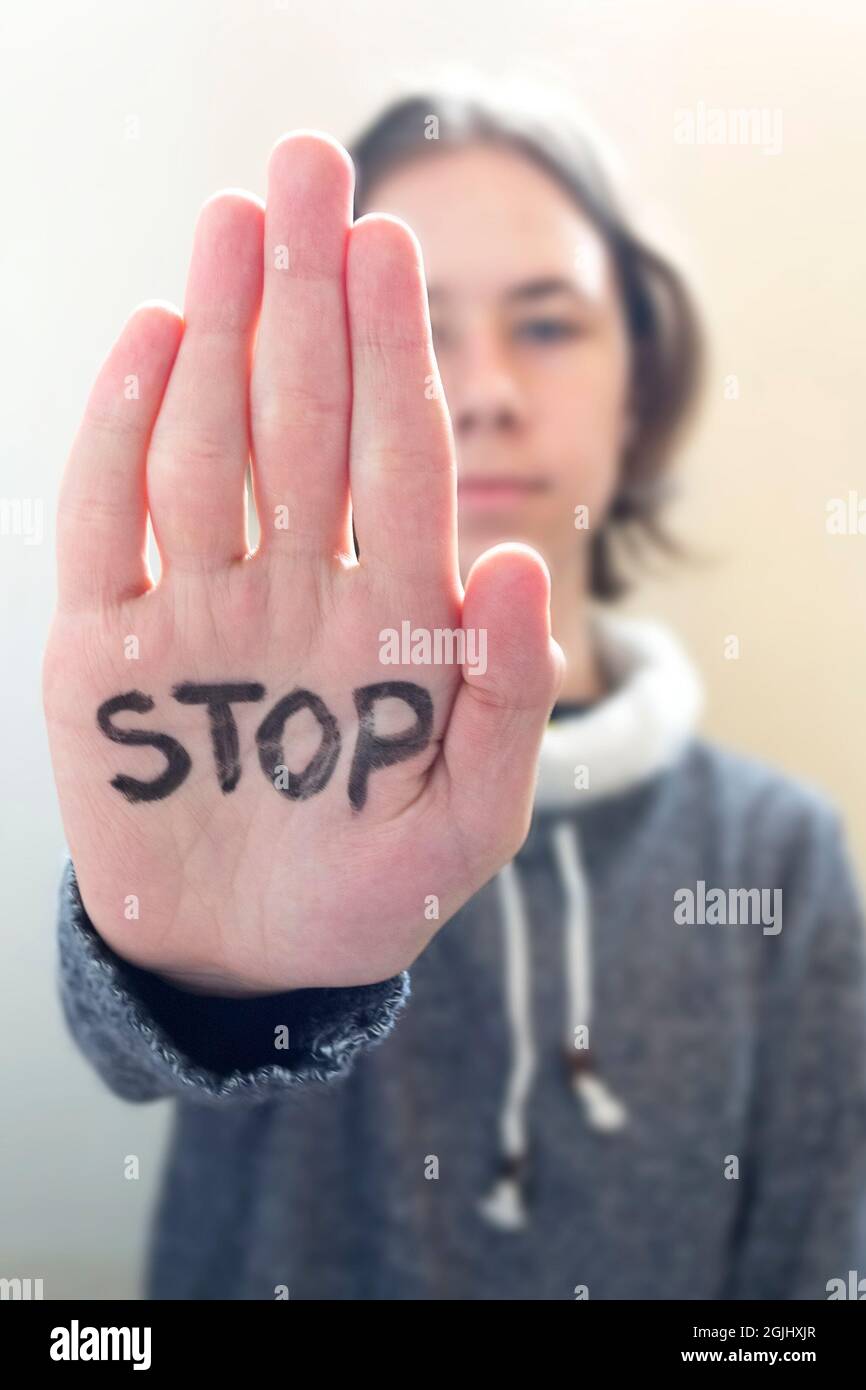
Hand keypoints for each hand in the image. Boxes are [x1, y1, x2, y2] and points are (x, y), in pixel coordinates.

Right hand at [43, 133, 562, 995]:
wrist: (247, 967)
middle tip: (305, 171)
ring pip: (208, 447)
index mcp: (390, 621)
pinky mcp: (106, 652)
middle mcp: (296, 591)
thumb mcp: (469, 822)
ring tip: (232, 221)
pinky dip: (121, 435)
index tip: (389, 242)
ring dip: (216, 335)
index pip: (395, 463)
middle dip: (305, 301)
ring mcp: (198, 612)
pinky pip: (108, 523)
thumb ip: (506, 702)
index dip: (390, 357)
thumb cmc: (369, 893)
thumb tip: (519, 562)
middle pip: (302, 422)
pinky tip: (150, 340)